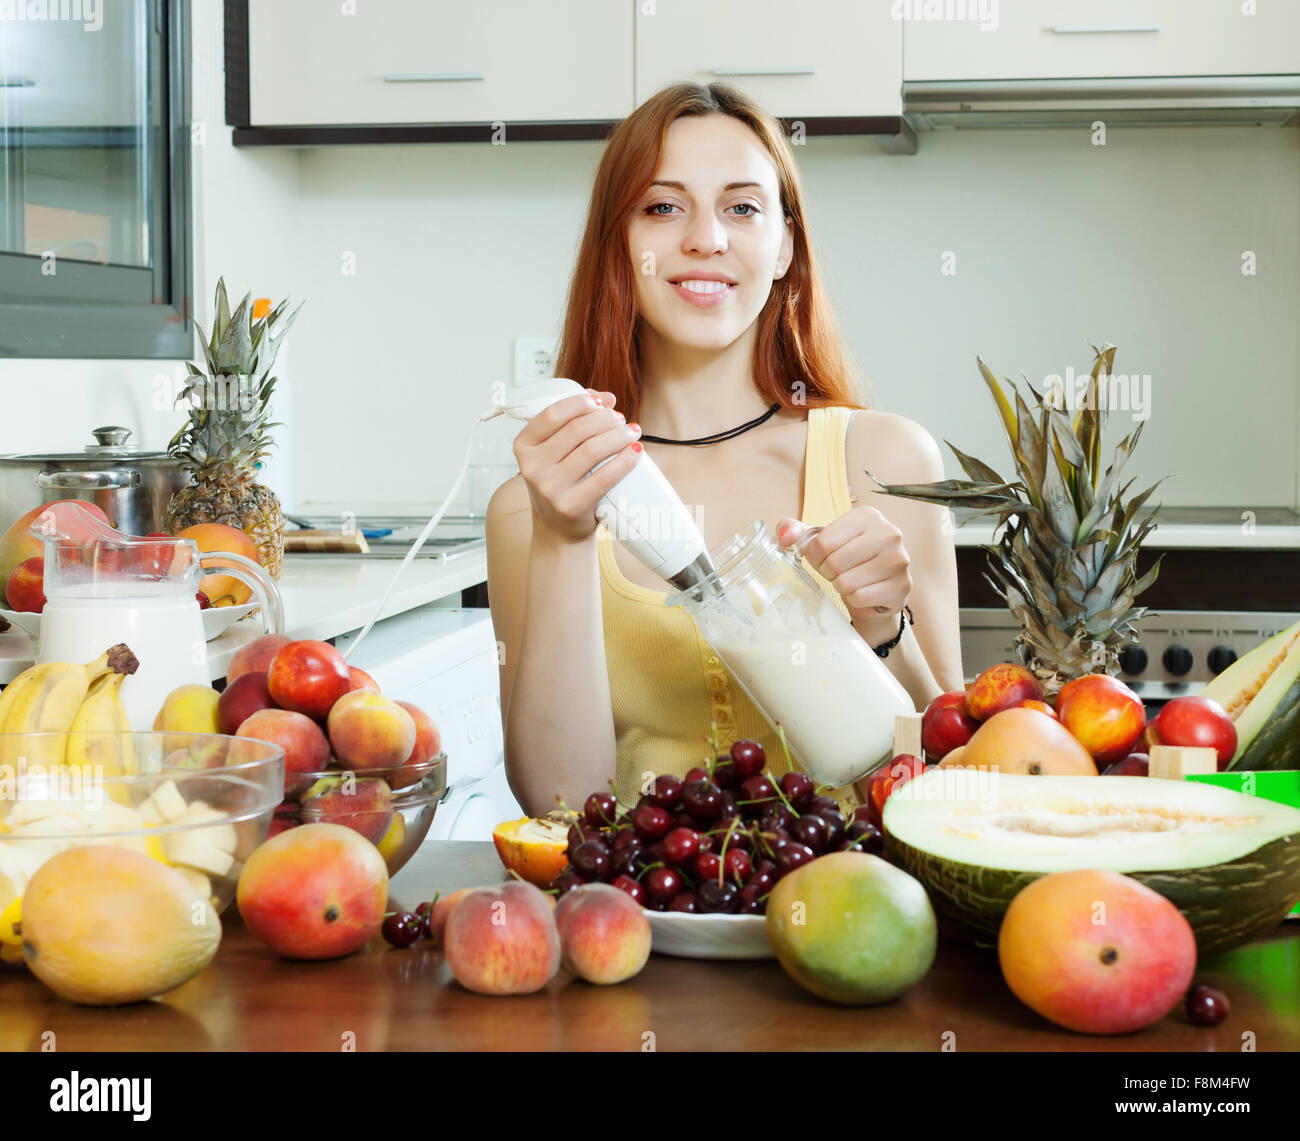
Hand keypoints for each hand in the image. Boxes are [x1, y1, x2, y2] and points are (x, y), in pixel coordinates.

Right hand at [513, 385, 642, 542]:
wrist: (558, 531)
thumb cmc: (560, 484)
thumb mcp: (551, 454)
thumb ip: (567, 425)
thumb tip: (603, 397)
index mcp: (523, 447)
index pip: (552, 414)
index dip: (581, 402)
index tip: (604, 400)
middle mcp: (532, 467)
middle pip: (577, 430)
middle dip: (606, 418)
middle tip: (621, 418)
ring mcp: (550, 488)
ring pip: (592, 449)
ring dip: (619, 435)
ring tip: (632, 431)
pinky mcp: (570, 506)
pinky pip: (604, 477)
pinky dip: (625, 460)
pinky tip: (636, 451)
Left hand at [775, 509, 911, 636]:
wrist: (878, 586)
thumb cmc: (848, 558)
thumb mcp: (822, 540)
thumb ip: (796, 531)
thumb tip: (783, 536)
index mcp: (868, 516)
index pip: (823, 542)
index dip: (815, 556)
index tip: (822, 558)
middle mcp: (889, 534)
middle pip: (835, 562)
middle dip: (828, 572)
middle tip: (836, 572)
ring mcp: (899, 561)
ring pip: (847, 582)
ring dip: (841, 586)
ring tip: (850, 580)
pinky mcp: (901, 587)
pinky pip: (860, 597)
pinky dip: (855, 599)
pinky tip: (864, 591)